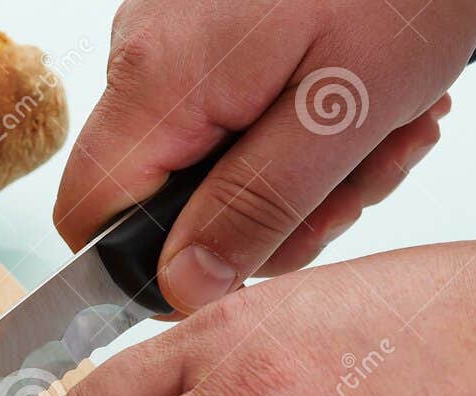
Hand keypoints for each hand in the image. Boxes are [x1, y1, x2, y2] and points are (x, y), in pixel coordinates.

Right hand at [56, 0, 475, 310]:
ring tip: (386, 130)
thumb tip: (184, 287)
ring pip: (207, 162)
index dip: (147, 268)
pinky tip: (360, 103)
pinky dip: (296, 127)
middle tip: (357, 186)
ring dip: (298, 173)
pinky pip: (231, 115)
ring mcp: (173, 39)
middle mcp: (144, 55)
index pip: (88, 217)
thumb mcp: (344, 113)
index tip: (229, 273)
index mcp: (159, 79)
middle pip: (160, 197)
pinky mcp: (206, 29)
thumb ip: (257, 209)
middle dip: (263, 216)